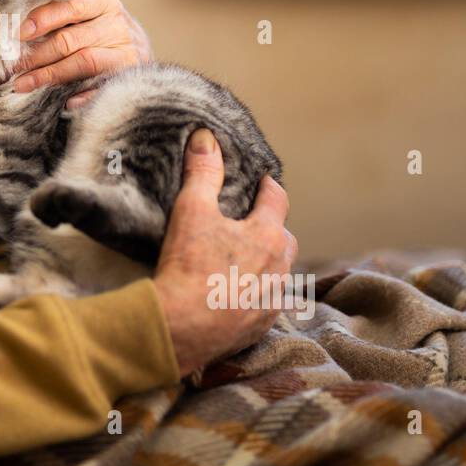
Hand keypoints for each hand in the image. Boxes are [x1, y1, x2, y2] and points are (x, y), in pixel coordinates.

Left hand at [11, 0, 151, 107]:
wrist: (139, 45)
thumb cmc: (100, 26)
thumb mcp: (87, 12)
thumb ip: (60, 13)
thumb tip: (18, 30)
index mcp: (103, 2)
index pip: (70, 7)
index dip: (43, 19)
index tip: (19, 34)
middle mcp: (116, 25)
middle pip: (71, 40)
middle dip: (38, 55)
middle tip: (14, 67)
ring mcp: (125, 51)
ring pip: (82, 62)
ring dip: (50, 75)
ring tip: (23, 85)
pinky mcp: (128, 75)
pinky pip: (101, 87)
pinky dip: (82, 95)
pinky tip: (64, 101)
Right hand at [151, 128, 296, 379]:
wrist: (181, 328)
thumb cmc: (189, 266)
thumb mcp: (191, 210)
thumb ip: (202, 172)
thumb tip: (206, 137)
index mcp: (267, 236)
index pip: (277, 200)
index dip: (269, 187)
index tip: (264, 180)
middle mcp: (278, 268)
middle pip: (284, 239)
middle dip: (270, 228)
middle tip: (250, 222)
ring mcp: (271, 300)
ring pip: (278, 274)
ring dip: (265, 264)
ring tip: (243, 260)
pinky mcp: (259, 327)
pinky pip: (266, 304)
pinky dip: (255, 296)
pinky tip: (236, 295)